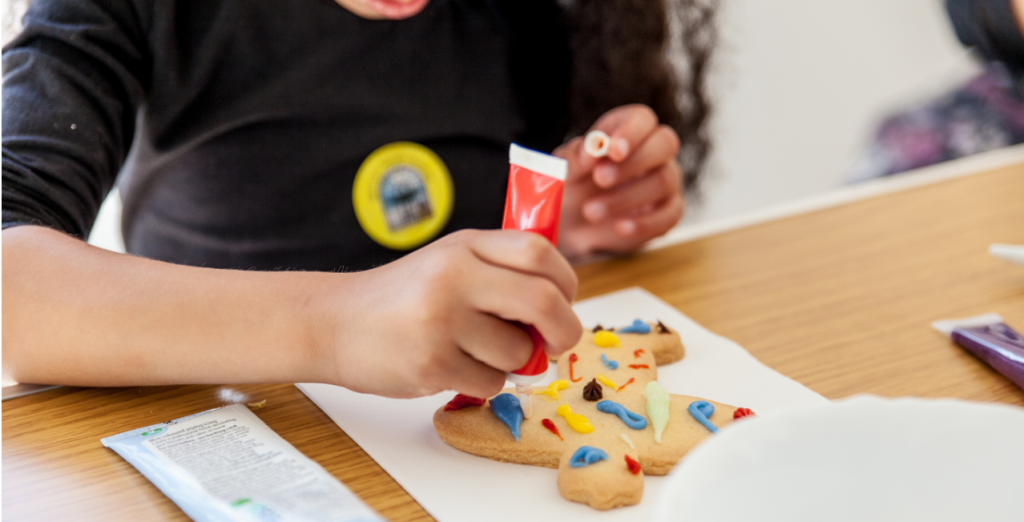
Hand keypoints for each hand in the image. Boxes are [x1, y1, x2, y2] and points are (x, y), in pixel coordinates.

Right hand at [313, 229, 582, 398]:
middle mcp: (455, 276)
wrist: (335, 322)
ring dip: (512, 362)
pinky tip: (451, 365)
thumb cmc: (404, 297)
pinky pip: (490, 382)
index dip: (566, 281)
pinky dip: (483, 381)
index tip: (564, 301)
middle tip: (557, 343)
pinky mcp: (431, 362)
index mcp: (466, 246)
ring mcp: (442, 320)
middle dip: (563, 329)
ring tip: (477, 352)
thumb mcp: (450, 261)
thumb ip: (500, 271)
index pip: (539, 252)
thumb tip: (560, 307)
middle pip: (542, 301)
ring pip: (518, 352)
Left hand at [556, 104, 684, 258]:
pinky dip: (645, 223)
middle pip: (665, 143)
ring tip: (591, 211)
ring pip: (665, 180)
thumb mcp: (564, 170)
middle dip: (634, 162)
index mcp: (627, 130)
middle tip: (600, 178)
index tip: (612, 150)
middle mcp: (653, 151)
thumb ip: (576, 157)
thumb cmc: (571, 185)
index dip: (631, 132)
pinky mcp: (668, 212)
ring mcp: (665, 181)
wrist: (572, 224)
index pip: (642, 119)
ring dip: (626, 197)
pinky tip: (620, 227)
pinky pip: (670, 215)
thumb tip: (591, 150)